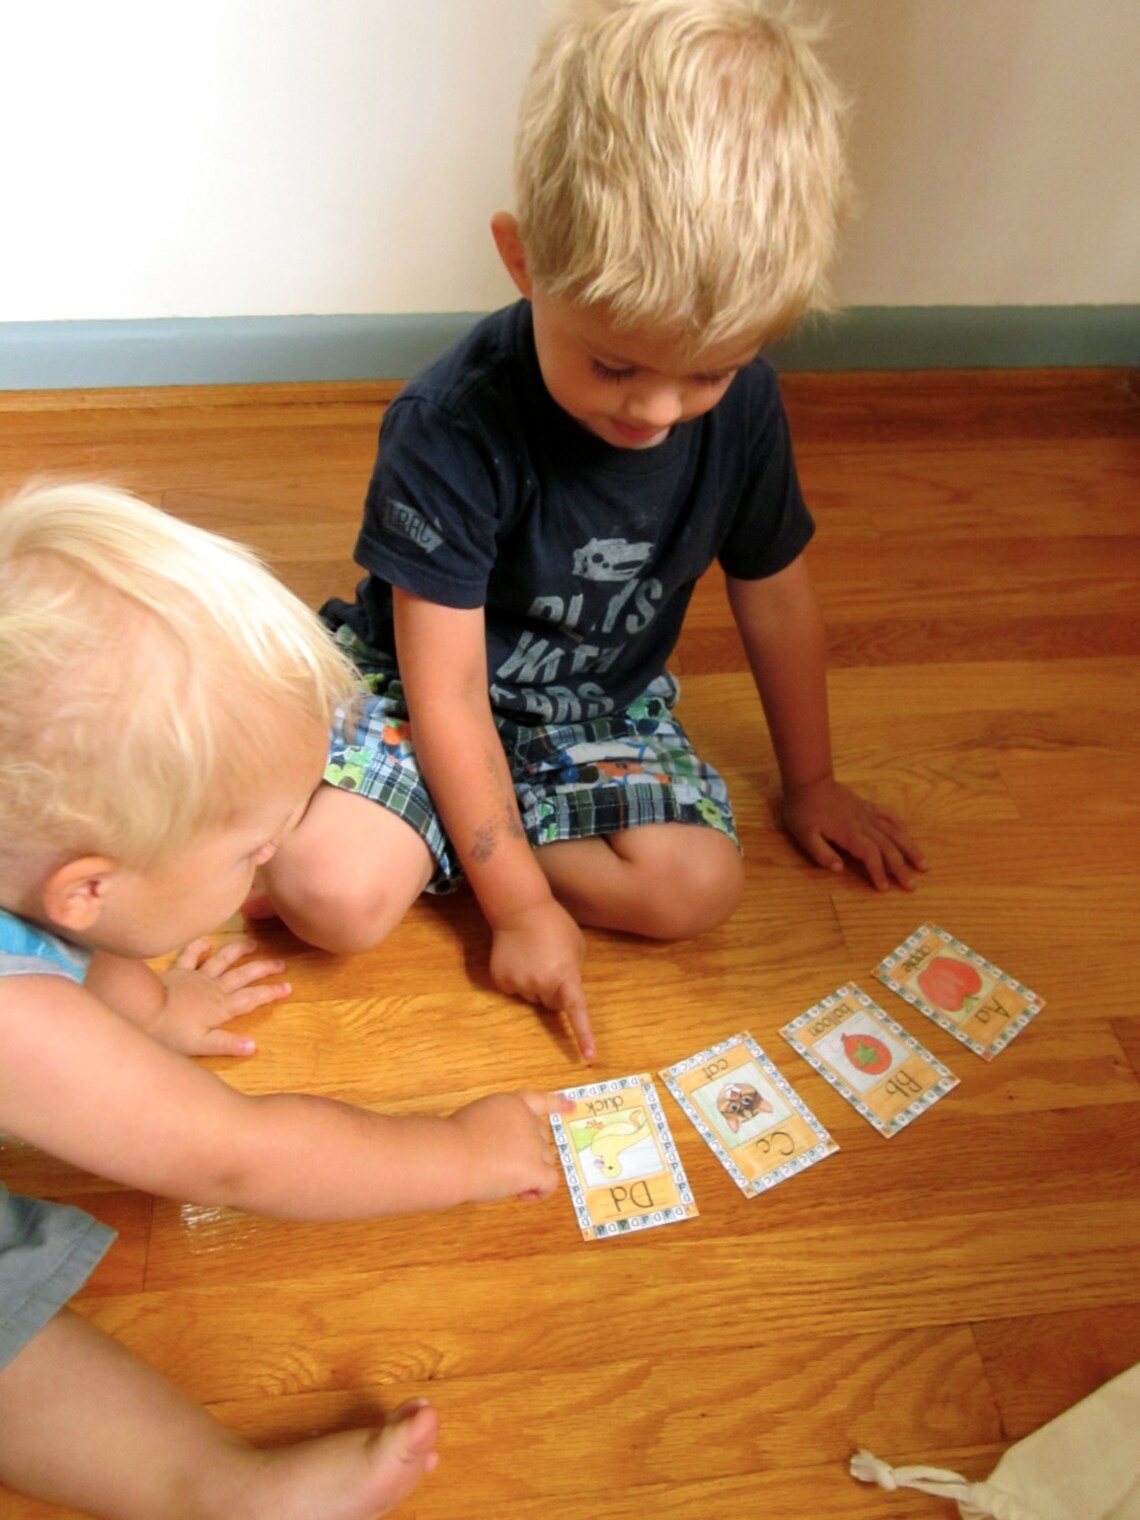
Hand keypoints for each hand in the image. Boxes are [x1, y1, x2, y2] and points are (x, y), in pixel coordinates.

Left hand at [151, 937, 291, 1055]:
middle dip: (263, 969)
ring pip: (223, 960)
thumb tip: (254, 1046)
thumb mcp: (200, 1045)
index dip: (271, 992)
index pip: (252, 998)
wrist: (140, 1010)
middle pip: (243, 975)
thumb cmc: (169, 1032)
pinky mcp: (178, 970)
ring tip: (253, 944)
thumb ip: (227, 1044)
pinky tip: (207, 941)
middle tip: (280, 964)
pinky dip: (199, 946)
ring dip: (239, 951)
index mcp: (221, 1008)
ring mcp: (196, 976)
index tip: (288, 987)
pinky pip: (191, 955)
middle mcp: (213, 989)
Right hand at [451, 1089, 576, 1201]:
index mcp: (511, 1104)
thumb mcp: (476, 1121)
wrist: (452, 1155)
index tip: (571, 1107)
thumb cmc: (452, 1141)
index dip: (557, 1104)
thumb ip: (495, 1128)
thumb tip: (501, 1150)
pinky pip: (550, 1183)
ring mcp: (533, 1144)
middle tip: (503, 1167)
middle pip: (542, 1139)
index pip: (539, 1100)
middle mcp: (527, 1120)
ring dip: (531, 1172)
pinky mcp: (535, 1168)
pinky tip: (522, 1195)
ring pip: (546, 1161)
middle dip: (530, 1154)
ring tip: (504, 1181)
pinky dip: (540, 1192)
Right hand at [489, 900, 595, 1058]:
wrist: (519, 910)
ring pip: (532, 997)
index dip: (584, 1034)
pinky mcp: (501, 982)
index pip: (577, 1011)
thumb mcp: (576, 947)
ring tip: (533, 956)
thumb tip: (566, 987)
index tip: (589, 1056)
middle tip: (551, 965)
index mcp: (565, 977)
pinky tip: (517, 959)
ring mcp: (519, 985)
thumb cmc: (555, 924)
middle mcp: (542, 986)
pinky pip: (514, 990)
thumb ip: (574, 971)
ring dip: (535, 984)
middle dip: (554, 992)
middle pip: (552, 1004)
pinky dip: (516, 979)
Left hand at [782, 778, 927, 891]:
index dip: (879, 872)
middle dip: (901, 867)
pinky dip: (901, 826)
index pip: (870, 855)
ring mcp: (868, 814)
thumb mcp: (804, 835)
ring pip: (895, 832)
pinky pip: (889, 815)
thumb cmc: (803, 811)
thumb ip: (821, 853)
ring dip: (910, 849)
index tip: (885, 888)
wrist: (809, 782)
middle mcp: (864, 824)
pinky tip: (908, 835)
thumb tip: (839, 869)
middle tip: (912, 886)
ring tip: (923, 864)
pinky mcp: (867, 806)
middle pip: (888, 847)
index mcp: (849, 833)